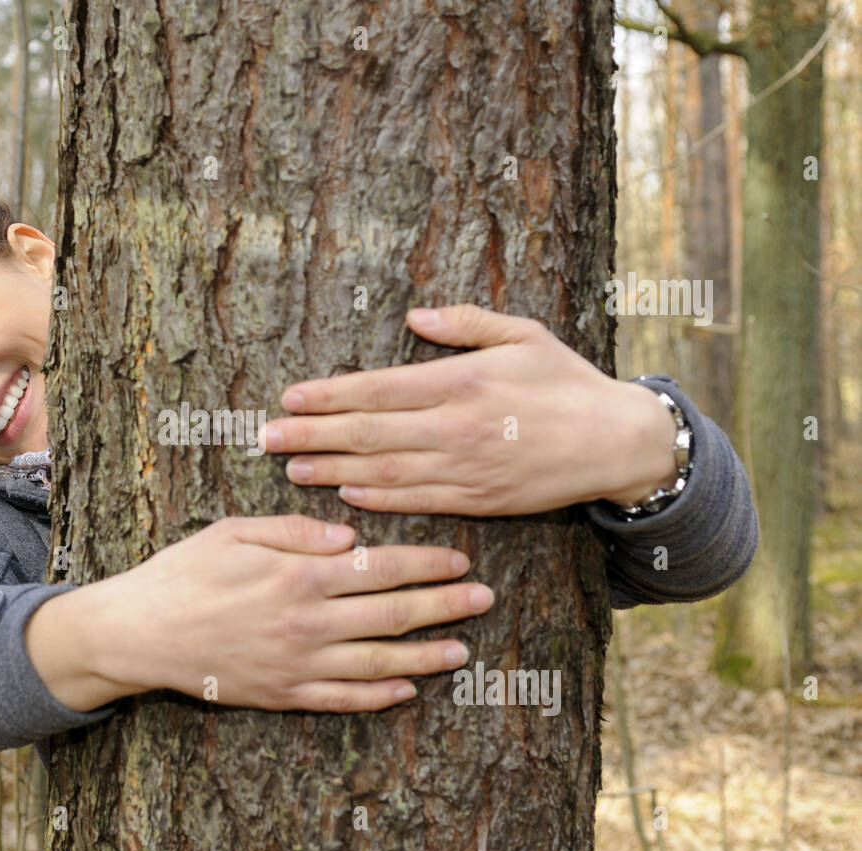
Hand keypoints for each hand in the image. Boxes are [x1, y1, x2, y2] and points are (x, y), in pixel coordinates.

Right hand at [81, 514, 493, 711]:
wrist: (139, 633)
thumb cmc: (184, 573)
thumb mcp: (233, 530)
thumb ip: (295, 529)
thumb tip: (349, 535)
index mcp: (299, 574)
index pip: (381, 567)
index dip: (426, 564)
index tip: (459, 559)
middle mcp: (308, 622)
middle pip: (392, 614)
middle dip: (445, 605)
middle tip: (485, 599)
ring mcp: (298, 663)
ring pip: (379, 663)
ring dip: (426, 656)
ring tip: (463, 650)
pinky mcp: (282, 694)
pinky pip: (342, 700)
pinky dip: (379, 698)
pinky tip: (408, 691)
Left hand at [259, 304, 678, 515]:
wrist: (617, 442)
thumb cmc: (567, 382)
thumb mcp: (524, 334)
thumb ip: (465, 324)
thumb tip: (413, 317)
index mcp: (462, 382)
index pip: (377, 389)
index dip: (328, 395)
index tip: (289, 396)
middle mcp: (455, 427)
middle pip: (367, 433)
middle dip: (311, 433)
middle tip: (266, 437)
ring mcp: (465, 469)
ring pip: (382, 472)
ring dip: (331, 470)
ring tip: (291, 467)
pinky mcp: (477, 501)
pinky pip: (415, 501)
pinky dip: (376, 498)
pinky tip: (344, 493)